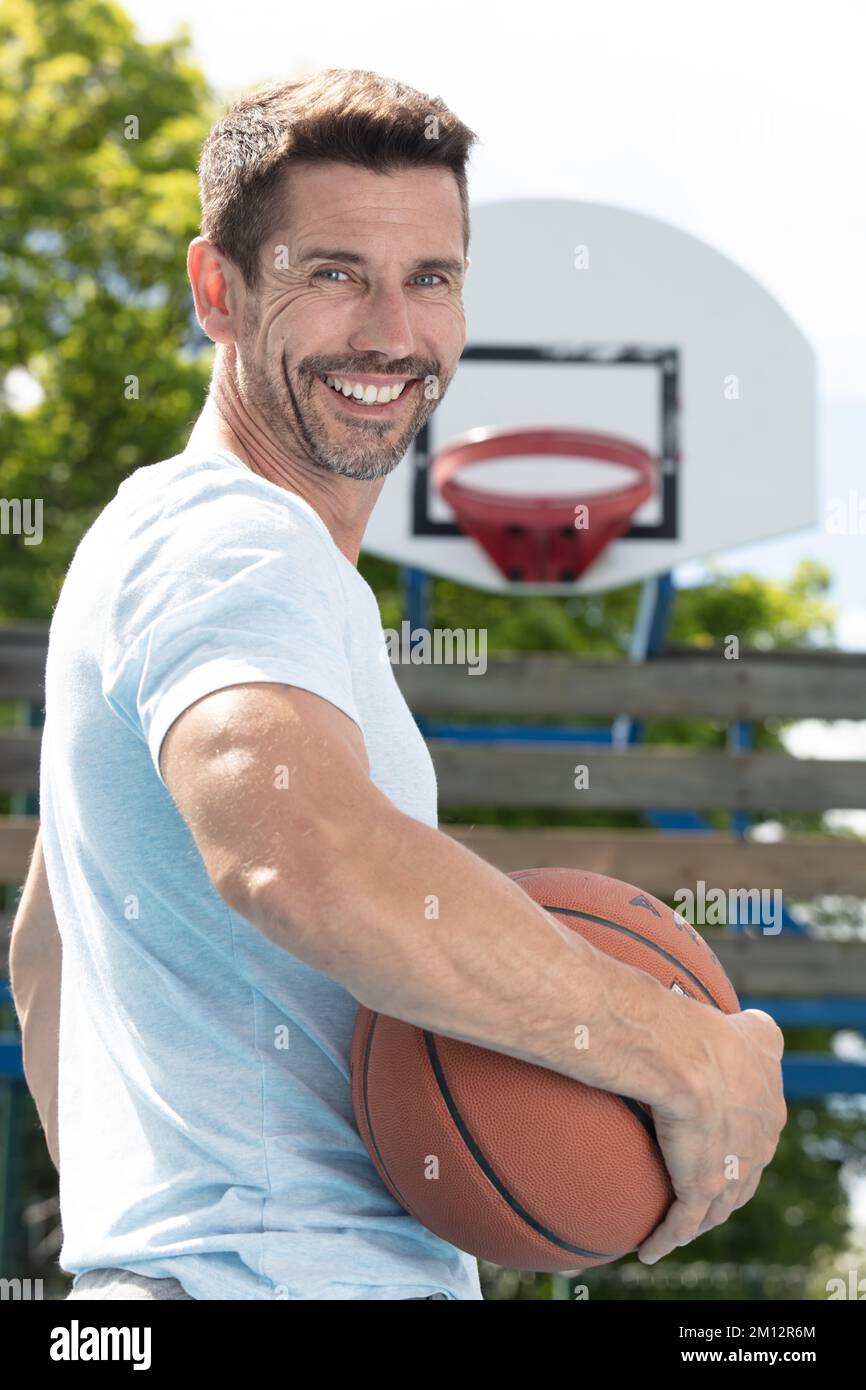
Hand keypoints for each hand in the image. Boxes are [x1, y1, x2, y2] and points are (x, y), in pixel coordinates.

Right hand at [637, 1008, 785, 1264]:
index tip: (720, 1150)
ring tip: (678, 1227)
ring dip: (698, 1221)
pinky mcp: (700, 1187)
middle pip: (742, 1180)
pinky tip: (650, 1250)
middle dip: (724, 1190)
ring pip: (716, 1208)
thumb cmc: (713, 1034)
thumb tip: (758, 1027)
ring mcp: (732, 1172)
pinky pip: (681, 1224)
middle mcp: (757, 1148)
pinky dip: (666, 1239)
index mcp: (769, 1113)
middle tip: (698, 1192)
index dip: (739, 1149)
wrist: (687, 1056)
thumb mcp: (756, 1028)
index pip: (756, 1141)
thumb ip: (761, 1033)